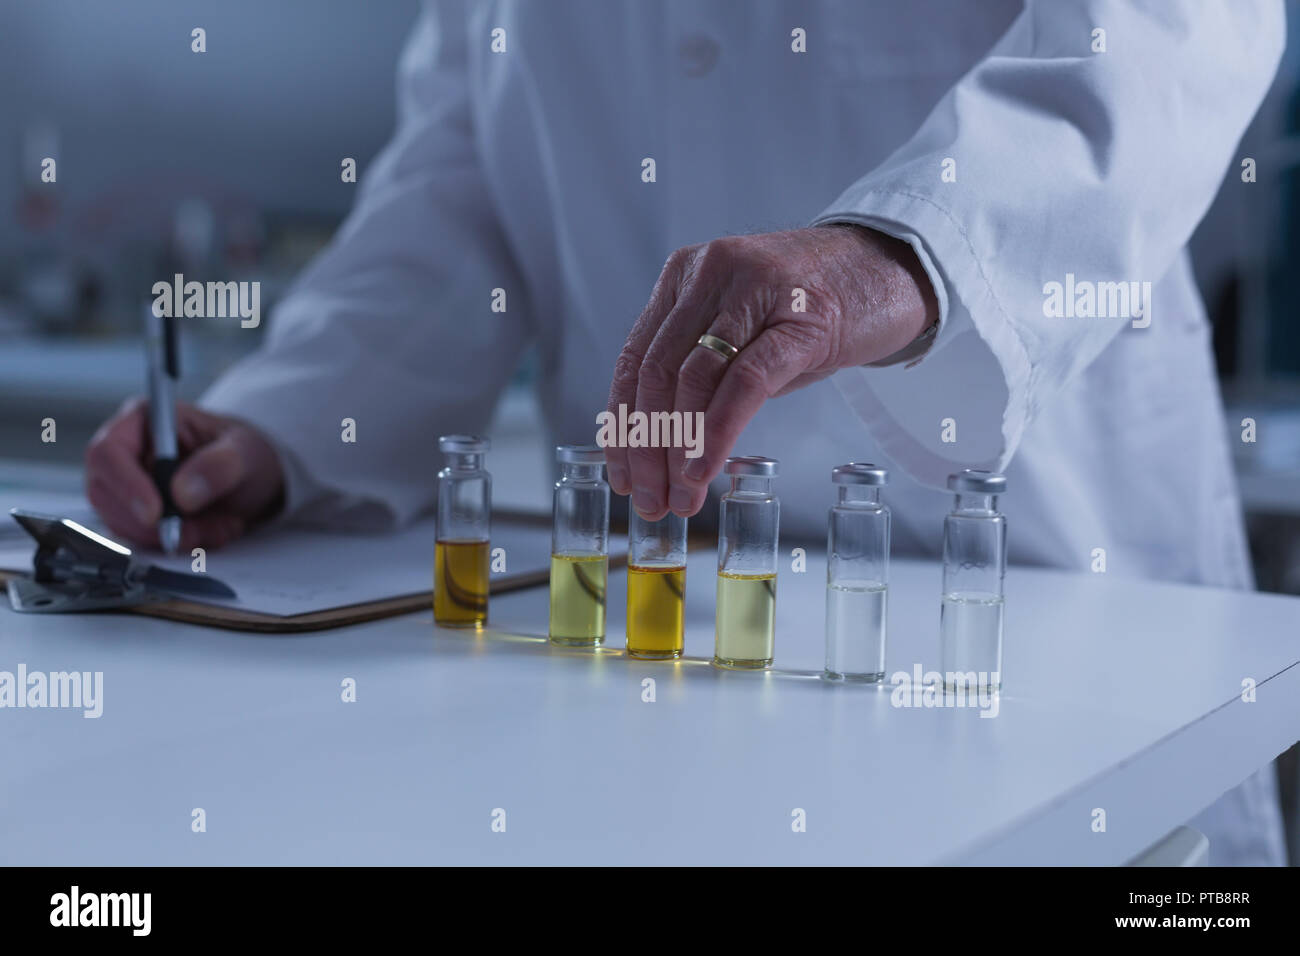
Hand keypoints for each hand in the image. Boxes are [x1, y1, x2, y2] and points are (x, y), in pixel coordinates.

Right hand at [85, 398, 284, 549]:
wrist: (253, 479)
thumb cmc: (245, 453)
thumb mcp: (246, 452)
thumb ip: (219, 465)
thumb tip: (182, 492)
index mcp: (143, 420)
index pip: (108, 452)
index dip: (125, 485)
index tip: (155, 514)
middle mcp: (126, 453)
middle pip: (106, 494)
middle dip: (155, 523)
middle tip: (200, 529)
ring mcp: (126, 487)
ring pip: (123, 524)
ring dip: (174, 536)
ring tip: (221, 525)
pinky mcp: (137, 516)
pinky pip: (143, 541)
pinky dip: (181, 543)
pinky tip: (214, 530)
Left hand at [604, 225, 937, 518]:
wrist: (895, 266)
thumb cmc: (818, 307)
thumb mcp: (746, 333)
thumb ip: (703, 373)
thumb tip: (661, 448)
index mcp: (687, 275)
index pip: (634, 357)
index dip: (622, 425)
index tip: (621, 476)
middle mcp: (711, 273)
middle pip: (656, 373)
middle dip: (646, 449)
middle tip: (650, 502)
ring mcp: (754, 288)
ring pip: (692, 380)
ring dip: (678, 451)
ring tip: (682, 499)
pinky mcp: (802, 317)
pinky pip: (744, 383)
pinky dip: (715, 433)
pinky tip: (704, 469)